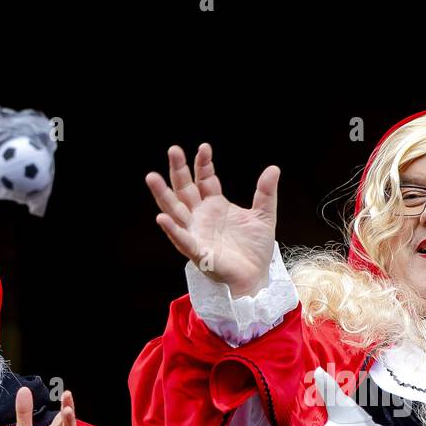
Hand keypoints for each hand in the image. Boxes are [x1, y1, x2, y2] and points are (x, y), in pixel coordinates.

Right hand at [145, 143, 278, 298]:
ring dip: (163, 194)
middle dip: (178, 170)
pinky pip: (182, 240)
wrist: (256, 276)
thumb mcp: (264, 216)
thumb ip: (266, 193)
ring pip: (175, 210)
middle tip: (174, 150)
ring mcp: (196, 233)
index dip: (203, 164)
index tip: (204, 148)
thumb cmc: (255, 249)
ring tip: (152, 177)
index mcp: (215, 205)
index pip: (205, 179)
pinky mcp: (198, 252)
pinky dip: (172, 230)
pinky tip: (163, 218)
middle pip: (184, 189)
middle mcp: (201, 216)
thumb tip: (273, 169)